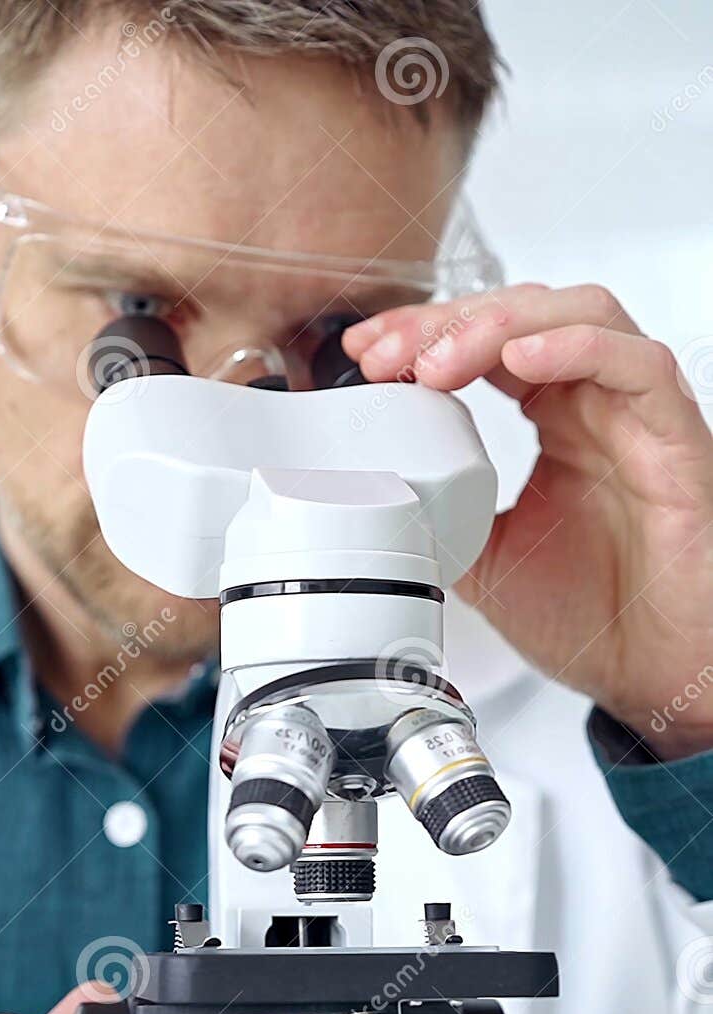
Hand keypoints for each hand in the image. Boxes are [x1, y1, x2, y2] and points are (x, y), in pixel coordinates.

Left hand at [344, 285, 712, 758]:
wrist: (653, 672)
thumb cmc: (598, 618)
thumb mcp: (485, 560)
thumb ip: (440, 514)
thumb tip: (379, 496)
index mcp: (557, 419)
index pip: (488, 341)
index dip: (425, 332)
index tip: (365, 353)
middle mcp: (597, 405)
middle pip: (525, 312)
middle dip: (446, 323)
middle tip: (386, 355)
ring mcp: (637, 415)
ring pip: (581, 314)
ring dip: (500, 325)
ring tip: (440, 360)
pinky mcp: (676, 438)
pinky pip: (639, 365)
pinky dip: (577, 347)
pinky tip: (523, 357)